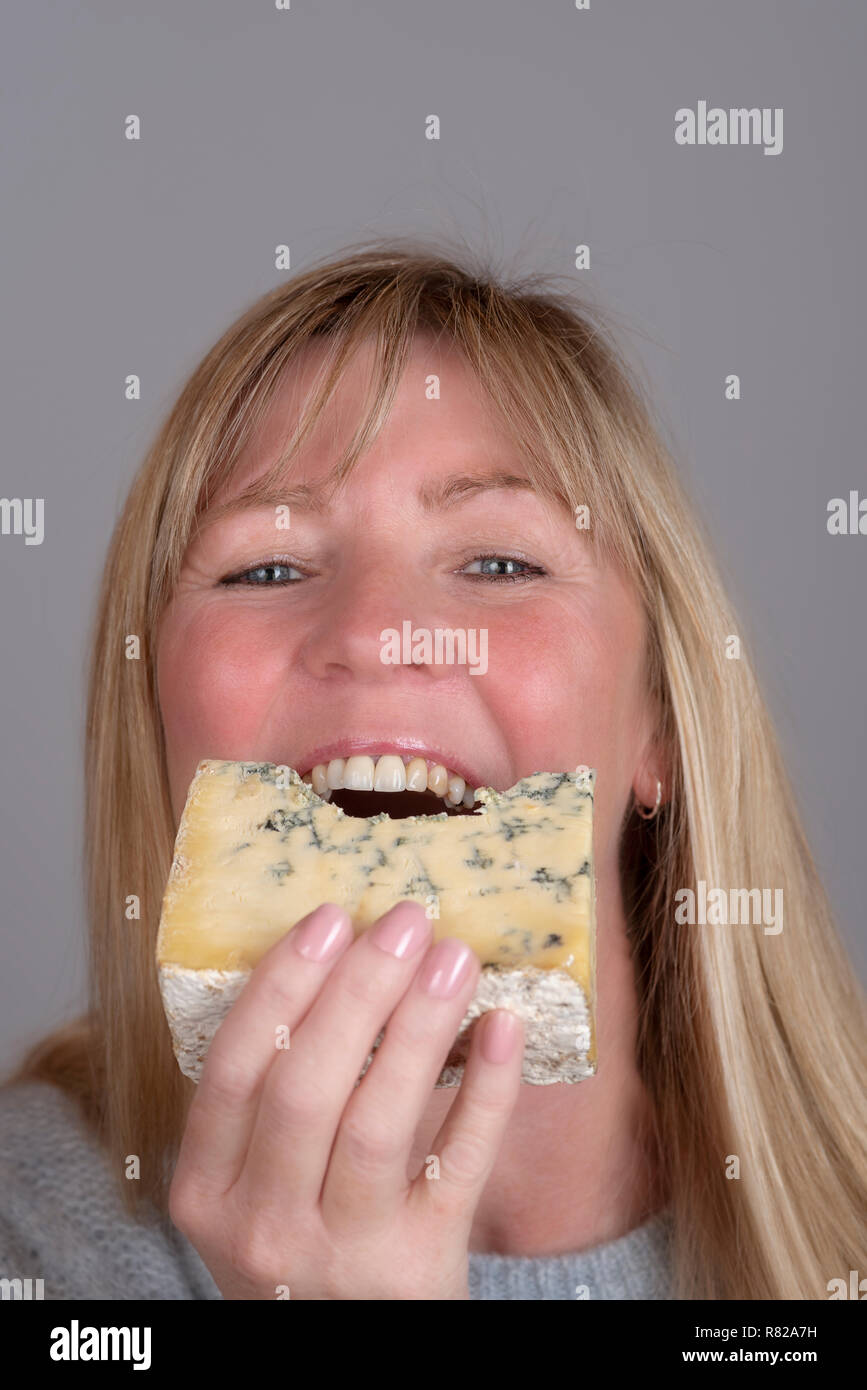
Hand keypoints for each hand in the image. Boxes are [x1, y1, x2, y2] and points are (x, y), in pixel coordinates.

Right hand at [169, 899, 523, 1298]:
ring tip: (455, 956)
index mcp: (209, 1191)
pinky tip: (502, 1027)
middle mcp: (264, 1226)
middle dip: (358, 990)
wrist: (349, 1348)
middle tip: (407, 920)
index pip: (234, 1070)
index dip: (281, 986)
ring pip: (377, 1123)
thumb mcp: (257, 1185)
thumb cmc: (304, 1238)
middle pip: (305, 1088)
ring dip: (419, 1027)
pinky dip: (484, 1093)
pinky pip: (457, 1167)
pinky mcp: (420, 1269)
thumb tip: (342, 954)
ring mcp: (343, 1253)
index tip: (329, 918)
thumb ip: (273, 1098)